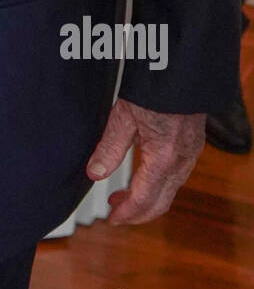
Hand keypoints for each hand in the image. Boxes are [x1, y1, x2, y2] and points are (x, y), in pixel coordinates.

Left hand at [85, 98, 204, 223]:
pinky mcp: (193, 146)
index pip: (144, 199)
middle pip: (161, 203)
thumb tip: (94, 174)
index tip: (112, 219)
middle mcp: (182, 160)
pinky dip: (159, 186)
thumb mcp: (123, 116)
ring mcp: (191, 154)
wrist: (180, 68)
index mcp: (163, 157)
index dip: (127, 213)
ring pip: (170, 191)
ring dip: (147, 200)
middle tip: (116, 214)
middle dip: (137, 213)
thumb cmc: (154, 87)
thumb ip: (109, 148)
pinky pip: (177, 177)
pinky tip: (143, 176)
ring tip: (123, 195)